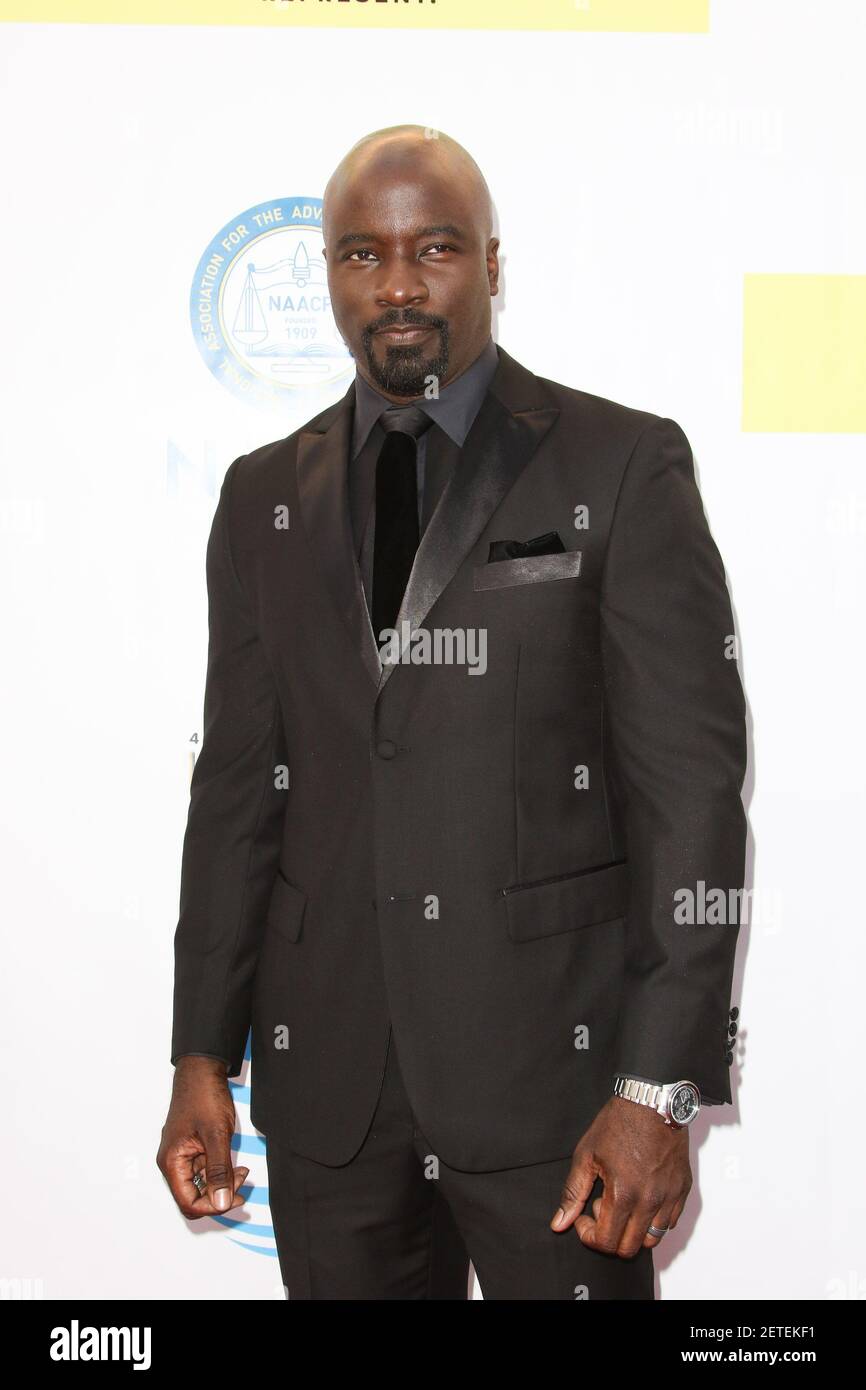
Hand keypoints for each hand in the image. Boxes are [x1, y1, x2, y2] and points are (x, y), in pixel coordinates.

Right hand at [156, 1057, 249, 1218]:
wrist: (202, 1070)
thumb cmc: (203, 1095)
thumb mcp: (216, 1134)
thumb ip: (218, 1170)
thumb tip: (221, 1202)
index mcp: (171, 1162)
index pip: (188, 1202)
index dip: (212, 1206)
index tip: (235, 1197)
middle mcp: (173, 1162)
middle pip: (193, 1197)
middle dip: (219, 1195)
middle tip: (241, 1182)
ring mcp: (182, 1156)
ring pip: (201, 1185)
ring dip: (222, 1183)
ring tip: (241, 1170)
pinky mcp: (192, 1149)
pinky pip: (204, 1171)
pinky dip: (220, 1171)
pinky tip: (234, 1164)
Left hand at [550, 1095, 691, 1257]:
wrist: (651, 1101)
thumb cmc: (619, 1123)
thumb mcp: (586, 1155)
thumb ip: (573, 1193)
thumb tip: (559, 1223)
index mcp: (623, 1194)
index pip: (606, 1242)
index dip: (589, 1235)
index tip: (583, 1217)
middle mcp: (650, 1201)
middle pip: (629, 1248)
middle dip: (610, 1235)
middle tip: (602, 1206)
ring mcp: (670, 1197)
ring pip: (652, 1240)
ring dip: (632, 1231)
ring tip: (622, 1202)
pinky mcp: (683, 1190)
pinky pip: (669, 1223)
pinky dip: (653, 1220)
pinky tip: (640, 1198)